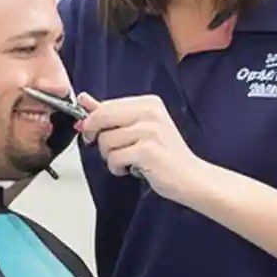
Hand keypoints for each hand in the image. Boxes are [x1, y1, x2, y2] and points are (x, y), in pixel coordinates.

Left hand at [75, 92, 213, 204]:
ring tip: (128, 160)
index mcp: (148, 103)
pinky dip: (117, 167)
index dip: (92, 121)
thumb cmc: (165, 154)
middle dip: (95, 136)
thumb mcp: (138, 128)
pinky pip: (114, 157)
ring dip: (110, 156)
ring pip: (106, 140)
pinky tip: (132, 168)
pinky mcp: (147, 151)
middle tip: (107, 148)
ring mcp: (150, 131)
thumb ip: (111, 113)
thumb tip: (84, 99)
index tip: (92, 132)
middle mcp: (150, 113)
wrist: (192, 177)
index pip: (106, 105)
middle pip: (101, 118)